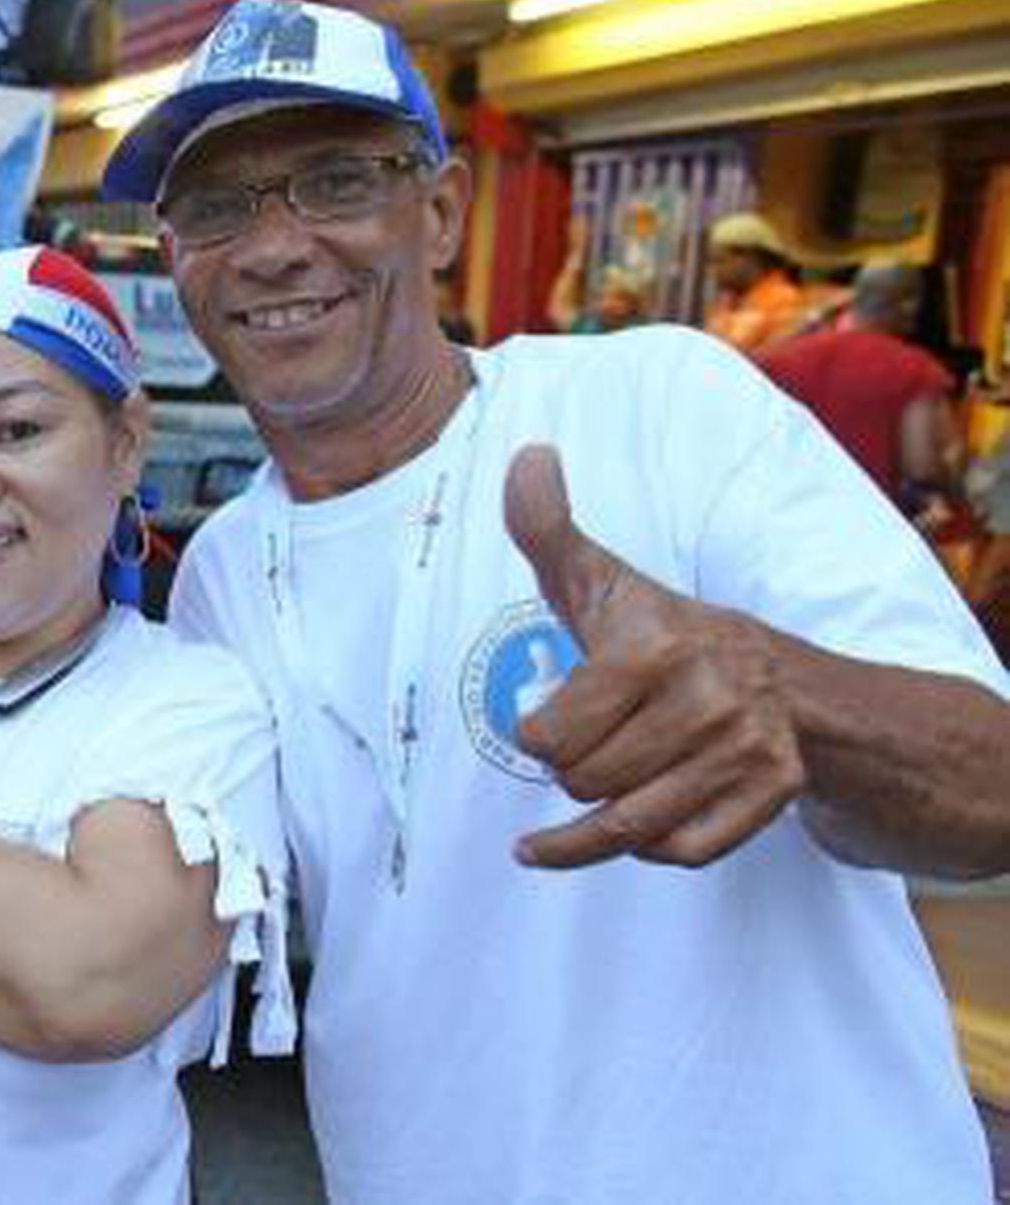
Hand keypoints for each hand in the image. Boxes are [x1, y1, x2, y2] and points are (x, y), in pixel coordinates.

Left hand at [504, 445, 803, 868]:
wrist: (783, 676)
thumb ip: (547, 528)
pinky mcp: (772, 794)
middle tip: (587, 746)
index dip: (536, 735)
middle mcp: (708, 700)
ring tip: (563, 823)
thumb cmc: (661, 631)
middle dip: (571, 771)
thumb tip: (526, 456)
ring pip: (629, 827)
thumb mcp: (600, 578)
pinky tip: (636, 823)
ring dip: (592, 827)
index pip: (549, 737)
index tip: (546, 720)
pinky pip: (684, 852)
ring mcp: (746, 750)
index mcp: (652, 648)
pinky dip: (651, 846)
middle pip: (584, 783)